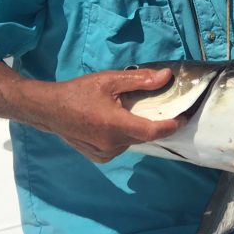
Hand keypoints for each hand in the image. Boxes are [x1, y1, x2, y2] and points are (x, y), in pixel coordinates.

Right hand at [37, 67, 185, 163]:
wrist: (48, 109)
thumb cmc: (78, 92)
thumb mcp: (109, 80)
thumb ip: (140, 80)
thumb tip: (166, 77)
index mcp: (115, 125)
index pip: (152, 131)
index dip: (172, 125)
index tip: (185, 117)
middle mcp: (111, 144)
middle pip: (144, 135)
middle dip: (155, 123)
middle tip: (160, 107)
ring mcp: (104, 153)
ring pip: (133, 141)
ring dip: (137, 128)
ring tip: (131, 111)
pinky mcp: (98, 157)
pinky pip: (121, 147)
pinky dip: (125, 136)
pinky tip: (116, 122)